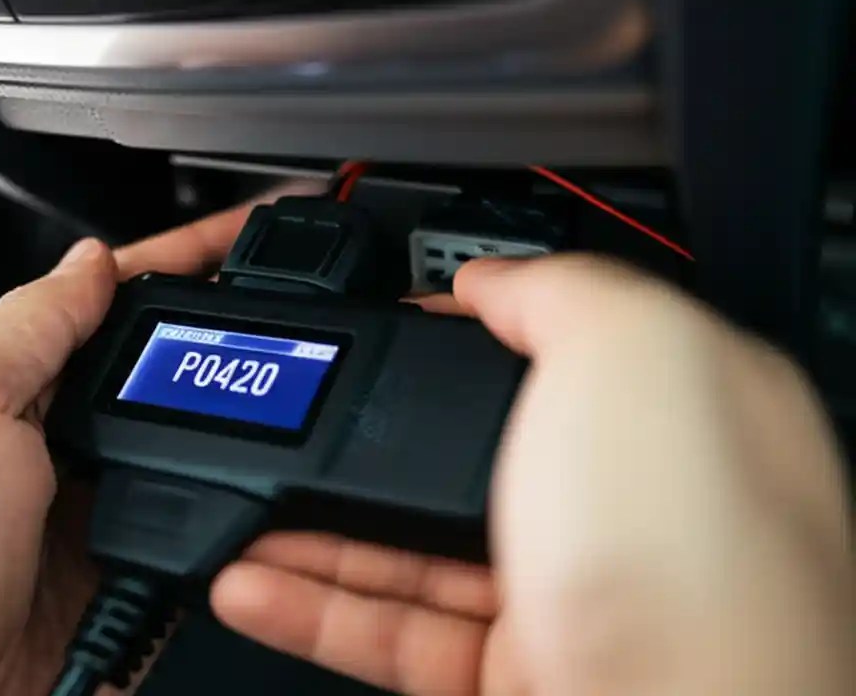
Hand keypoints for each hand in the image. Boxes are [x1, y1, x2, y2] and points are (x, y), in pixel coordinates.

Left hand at [0, 183, 316, 695]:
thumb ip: (27, 329)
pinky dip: (236, 507)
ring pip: (192, 442)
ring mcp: (92, 507)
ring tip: (299, 384)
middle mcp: (53, 440)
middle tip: (301, 299)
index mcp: (8, 382)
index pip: (114, 297)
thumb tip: (92, 260)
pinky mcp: (124, 572)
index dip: (184, 256)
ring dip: (243, 417)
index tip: (251, 228)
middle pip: (163, 362)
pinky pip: (199, 525)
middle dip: (228, 328)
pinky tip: (265, 488)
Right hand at [212, 255, 851, 694]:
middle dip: (355, 439)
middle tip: (278, 419)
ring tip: (237, 508)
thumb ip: (558, 292)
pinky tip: (254, 584)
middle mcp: (616, 508)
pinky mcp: (512, 678)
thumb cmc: (697, 565)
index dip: (462, 327)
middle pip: (460, 455)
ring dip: (311, 531)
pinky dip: (313, 610)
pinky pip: (391, 633)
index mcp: (664, 413)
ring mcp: (563, 597)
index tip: (379, 318)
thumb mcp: (631, 354)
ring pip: (411, 550)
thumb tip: (488, 279)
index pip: (550, 346)